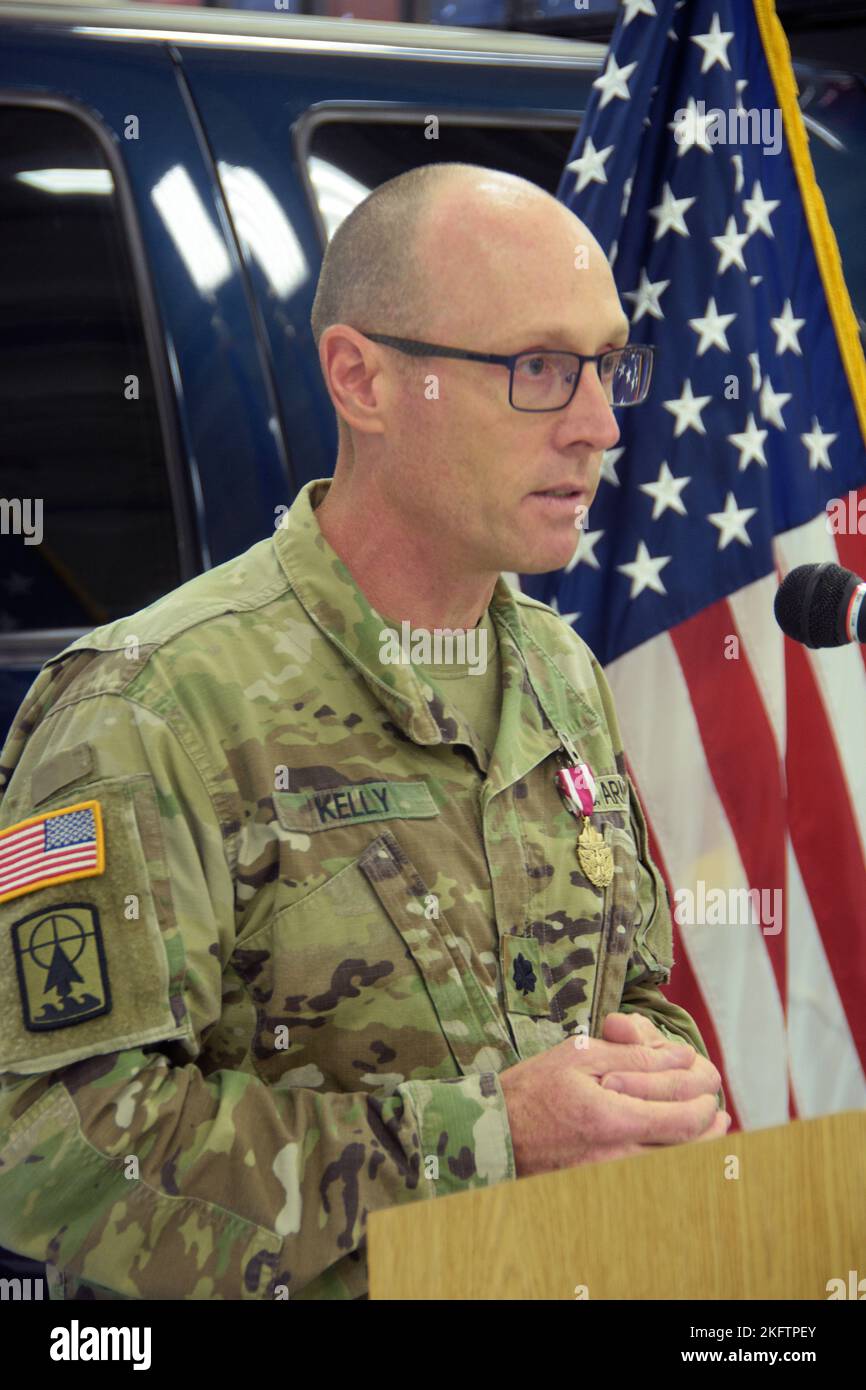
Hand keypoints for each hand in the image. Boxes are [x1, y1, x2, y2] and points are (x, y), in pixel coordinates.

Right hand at [499, 1026, 730, 1177]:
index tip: (709, 1082)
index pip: (682, 1116)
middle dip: (708, 1126)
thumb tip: (681, 1057)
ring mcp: (611, 1179)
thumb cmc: (534, 1088)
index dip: (704, 1099)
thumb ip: (633, 1055)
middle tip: (717, 1111)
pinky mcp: (604, 1189)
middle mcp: (616, 1157)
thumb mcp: (578, 1054)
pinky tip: (679, 1150)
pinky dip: (673, 1165)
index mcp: (611, 1118)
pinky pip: (652, 1181)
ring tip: (710, 1129)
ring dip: (698, 1149)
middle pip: (687, 1149)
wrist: (496, 1134)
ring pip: (674, 1169)